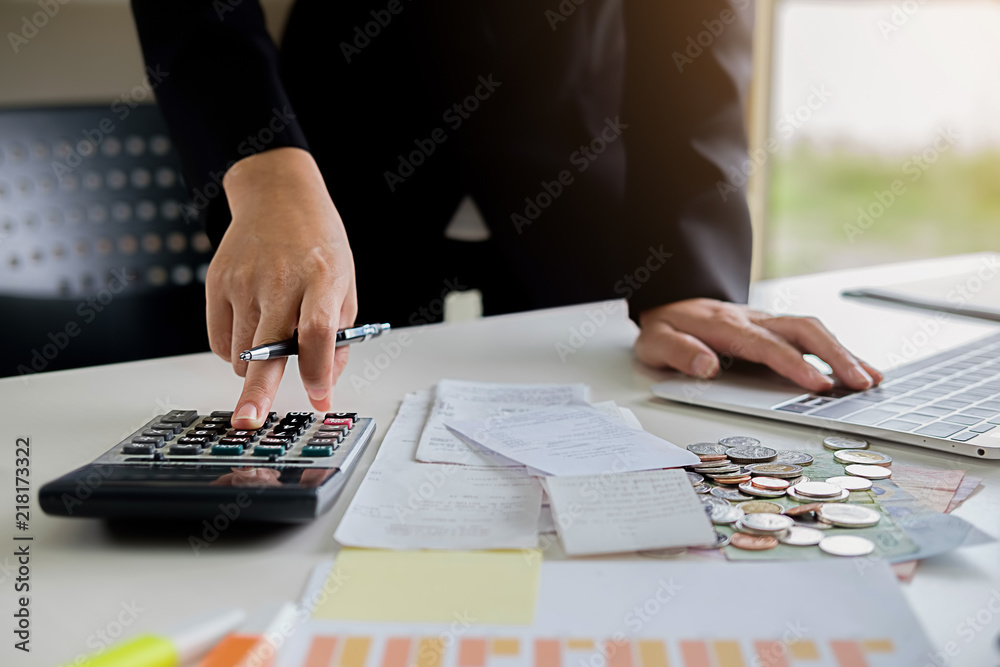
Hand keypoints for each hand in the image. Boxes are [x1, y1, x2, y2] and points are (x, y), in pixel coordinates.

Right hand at [206, 147, 356, 428]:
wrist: (277, 196)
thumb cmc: (318, 244)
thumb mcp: (345, 283)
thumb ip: (339, 336)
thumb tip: (324, 384)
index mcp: (321, 277)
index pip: (318, 330)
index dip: (317, 368)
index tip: (319, 397)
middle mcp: (279, 279)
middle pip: (267, 347)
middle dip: (258, 391)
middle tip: (249, 422)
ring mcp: (243, 280)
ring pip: (241, 353)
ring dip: (255, 368)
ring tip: (271, 339)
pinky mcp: (217, 283)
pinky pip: (219, 342)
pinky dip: (235, 351)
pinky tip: (252, 327)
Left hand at [634, 299, 881, 391]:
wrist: (668, 301)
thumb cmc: (665, 327)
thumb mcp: (654, 342)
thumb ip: (679, 353)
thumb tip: (707, 366)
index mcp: (726, 326)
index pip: (767, 346)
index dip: (795, 365)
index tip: (819, 385)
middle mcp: (752, 319)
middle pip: (802, 330)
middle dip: (835, 356)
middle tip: (860, 383)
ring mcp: (766, 321)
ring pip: (812, 330)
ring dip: (843, 352)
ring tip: (872, 379)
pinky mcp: (773, 327)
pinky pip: (810, 335)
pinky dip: (837, 350)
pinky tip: (858, 367)